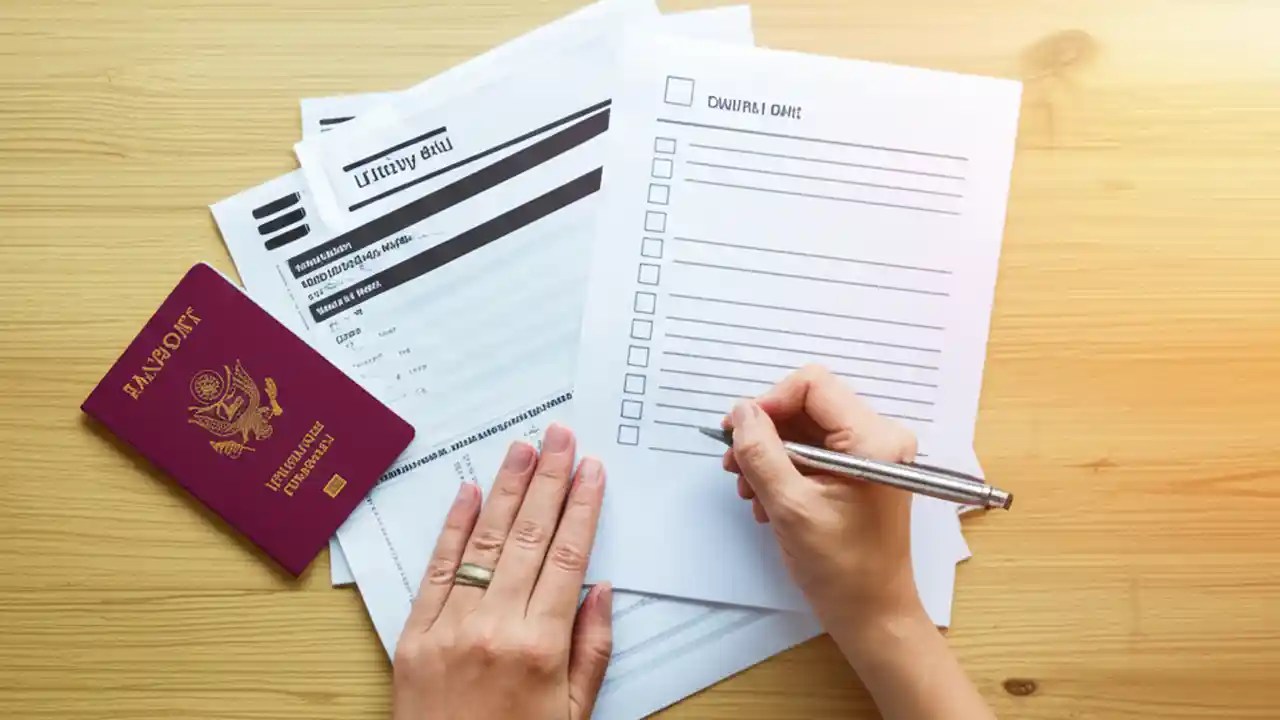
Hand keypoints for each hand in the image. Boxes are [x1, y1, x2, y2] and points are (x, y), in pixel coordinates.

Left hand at [391, 424, 612, 719]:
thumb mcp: (573, 716)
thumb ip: (591, 651)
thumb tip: (600, 588)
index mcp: (540, 647)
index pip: (568, 556)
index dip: (582, 506)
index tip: (591, 469)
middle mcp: (493, 627)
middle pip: (529, 536)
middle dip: (548, 479)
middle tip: (560, 436)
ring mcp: (449, 627)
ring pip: (485, 541)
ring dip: (506, 488)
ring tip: (523, 448)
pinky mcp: (413, 635)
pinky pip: (437, 569)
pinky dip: (453, 527)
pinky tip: (468, 491)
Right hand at [723, 365, 923, 647]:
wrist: (872, 613)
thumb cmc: (842, 568)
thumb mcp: (790, 507)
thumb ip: (761, 453)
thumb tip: (740, 413)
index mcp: (874, 439)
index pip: (813, 385)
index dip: (770, 402)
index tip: (740, 432)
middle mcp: (879, 437)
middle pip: (808, 405)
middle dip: (766, 433)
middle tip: (733, 464)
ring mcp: (870, 454)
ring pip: (806, 429)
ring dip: (770, 454)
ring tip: (749, 489)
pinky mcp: (859, 471)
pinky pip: (814, 451)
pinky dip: (785, 469)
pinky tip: (767, 500)